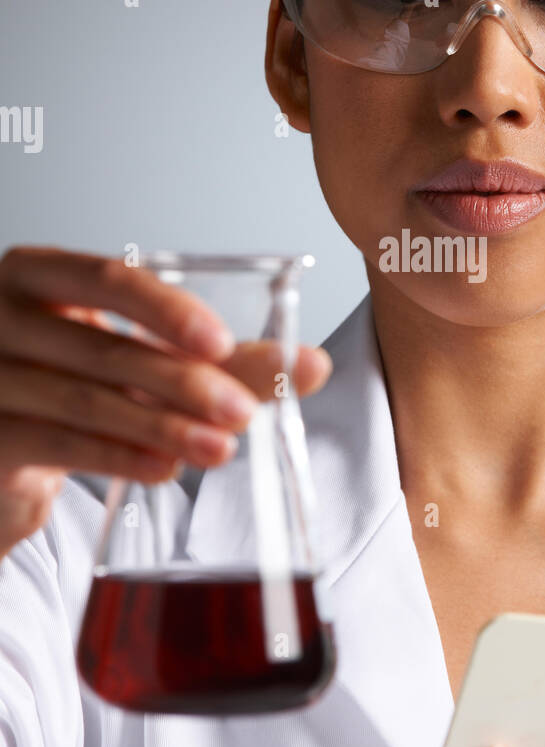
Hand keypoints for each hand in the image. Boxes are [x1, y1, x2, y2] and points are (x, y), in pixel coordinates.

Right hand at [0, 246, 331, 557]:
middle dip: (184, 383)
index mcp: (40, 276)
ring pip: (86, 401)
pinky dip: (121, 458)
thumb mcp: (143, 362)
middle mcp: (1, 316)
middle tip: (243, 411)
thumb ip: (221, 361)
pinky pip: (60, 445)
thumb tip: (312, 365)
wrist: (4, 449)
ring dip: (164, 427)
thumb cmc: (78, 387)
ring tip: (220, 447)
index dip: (166, 311)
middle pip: (104, 348)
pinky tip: (167, 470)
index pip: (108, 278)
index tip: (222, 343)